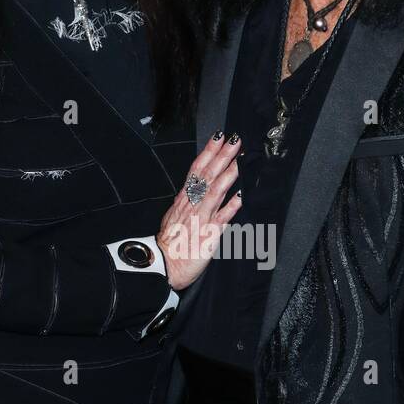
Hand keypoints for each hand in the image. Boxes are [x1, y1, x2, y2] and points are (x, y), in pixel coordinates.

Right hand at [157, 132, 241, 291]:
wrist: (162, 266)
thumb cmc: (170, 244)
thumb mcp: (175, 216)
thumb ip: (188, 202)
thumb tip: (198, 189)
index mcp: (184, 200)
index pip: (196, 170)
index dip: (208, 152)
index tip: (219, 137)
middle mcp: (192, 205)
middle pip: (207, 175)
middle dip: (221, 156)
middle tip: (235, 139)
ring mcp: (200, 218)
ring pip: (214, 191)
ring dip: (228, 174)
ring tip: (240, 160)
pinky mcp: (208, 235)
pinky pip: (221, 219)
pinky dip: (231, 207)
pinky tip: (241, 196)